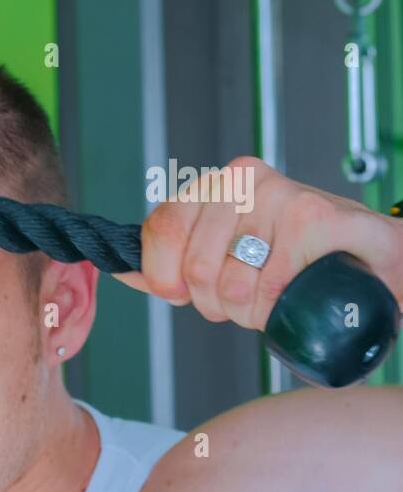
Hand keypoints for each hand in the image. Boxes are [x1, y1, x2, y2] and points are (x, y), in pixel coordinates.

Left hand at [113, 157, 402, 329]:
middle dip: (216, 303)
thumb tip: (118, 267)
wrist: (373, 264)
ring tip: (274, 293)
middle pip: (195, 269)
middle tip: (246, 295)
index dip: (166, 277)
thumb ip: (169, 262)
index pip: (159, 230)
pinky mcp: (315, 217)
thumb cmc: (294, 261)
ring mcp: (281, 195)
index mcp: (213, 186)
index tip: (184, 291)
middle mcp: (243, 181)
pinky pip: (269, 287)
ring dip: (251, 310)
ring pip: (231, 286)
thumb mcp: (222, 256)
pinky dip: (279, 307)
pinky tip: (296, 292)